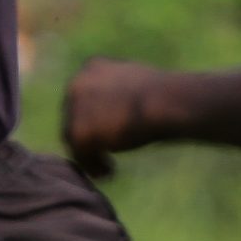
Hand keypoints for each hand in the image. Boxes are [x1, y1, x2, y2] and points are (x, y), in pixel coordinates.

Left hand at [61, 57, 162, 179]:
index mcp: (93, 67)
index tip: (107, 131)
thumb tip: (114, 111)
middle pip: (74, 116)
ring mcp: (75, 107)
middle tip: (103, 153)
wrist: (166, 103)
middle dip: (88, 135)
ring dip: (89, 153)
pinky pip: (79, 154)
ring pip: (73, 136)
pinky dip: (93, 166)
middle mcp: (77, 82)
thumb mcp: (138, 84)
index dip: (93, 116)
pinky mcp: (78, 131)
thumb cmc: (165, 96)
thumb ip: (119, 94)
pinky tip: (110, 173)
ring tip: (107, 168)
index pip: (84, 96)